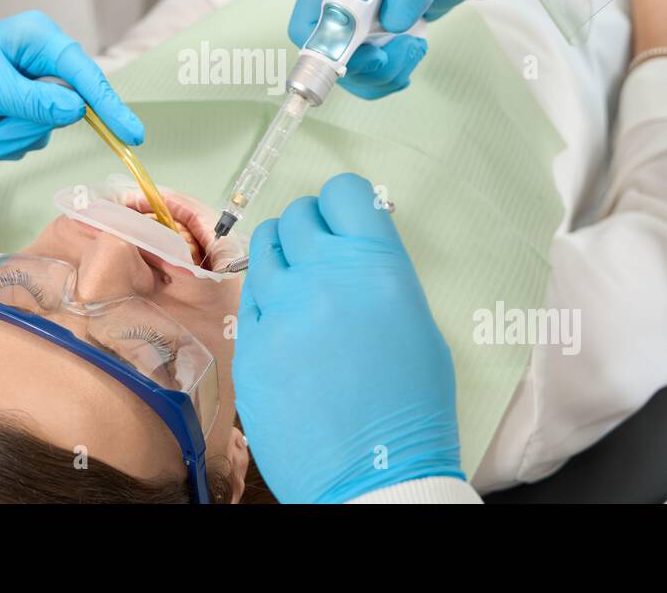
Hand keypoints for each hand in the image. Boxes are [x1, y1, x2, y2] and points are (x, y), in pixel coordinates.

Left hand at [0, 11, 144, 161]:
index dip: (110, 106)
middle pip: (59, 113)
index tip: (132, 134)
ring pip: (36, 134)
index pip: (85, 75)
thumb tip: (76, 108)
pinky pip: (16, 142)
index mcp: (35, 38)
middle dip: (16, 130)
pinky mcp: (7, 111)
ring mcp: (21, 89)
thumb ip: (33, 101)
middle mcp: (34, 61)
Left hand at [233, 173, 462, 503]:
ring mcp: (280, 310)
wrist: (377, 475)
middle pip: (298, 214)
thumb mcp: (415, 322)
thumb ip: (377, 271)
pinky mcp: (251, 345)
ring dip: (282, 259)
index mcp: (376, 267)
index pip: (344, 191)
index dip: (343, 204)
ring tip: (300, 291)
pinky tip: (289, 334)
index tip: (344, 220)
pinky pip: (250, 300)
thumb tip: (351, 244)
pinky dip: (267, 306)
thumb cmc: (410, 405)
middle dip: (310, 230)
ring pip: (264, 249)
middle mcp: (324, 277)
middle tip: (320, 256)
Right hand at [288, 0, 499, 98]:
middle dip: (368, 66)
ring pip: (343, 68)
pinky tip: (409, 50)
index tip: (379, 55)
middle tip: (409, 50)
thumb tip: (392, 21)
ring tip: (415, 46)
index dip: (333, 51)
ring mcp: (338, 16)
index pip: (306, 26)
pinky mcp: (353, 33)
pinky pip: (358, 71)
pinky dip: (385, 74)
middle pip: (323, 53)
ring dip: (383, 72)